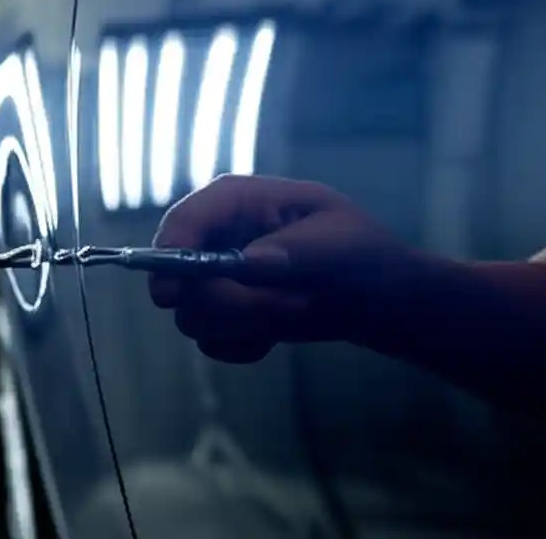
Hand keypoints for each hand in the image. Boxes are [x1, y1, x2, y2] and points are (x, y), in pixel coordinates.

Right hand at [150, 174, 410, 363]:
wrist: (374, 297)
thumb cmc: (360, 253)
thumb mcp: (341, 243)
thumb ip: (297, 250)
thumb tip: (248, 263)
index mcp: (238, 201)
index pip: (186, 219)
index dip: (171, 252)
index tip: (173, 293)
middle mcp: (215, 237)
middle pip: (179, 279)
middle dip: (233, 304)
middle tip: (290, 304)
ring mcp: (212, 279)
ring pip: (194, 316)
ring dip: (249, 325)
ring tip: (298, 310)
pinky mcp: (219, 315)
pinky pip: (211, 342)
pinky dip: (247, 345)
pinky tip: (278, 333)